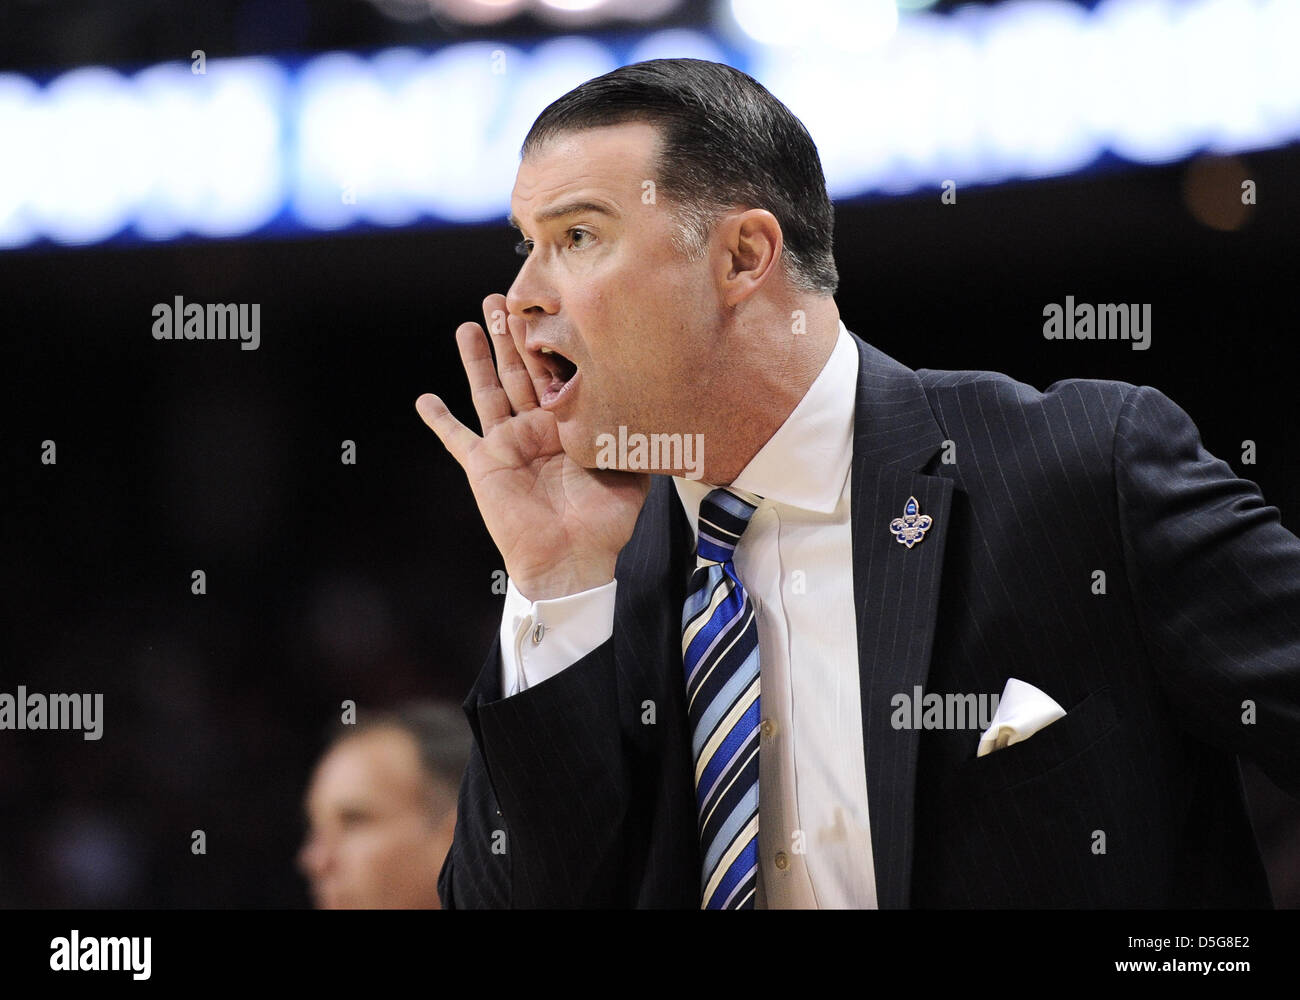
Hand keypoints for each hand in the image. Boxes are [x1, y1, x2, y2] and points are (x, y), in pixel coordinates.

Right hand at [416, 294, 650, 599]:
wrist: (573, 560)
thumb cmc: (603, 523)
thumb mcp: (630, 471)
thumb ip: (633, 434)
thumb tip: (653, 401)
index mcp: (570, 426)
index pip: (558, 374)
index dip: (551, 342)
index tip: (550, 307)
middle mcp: (537, 429)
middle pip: (520, 372)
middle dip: (511, 335)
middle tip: (502, 298)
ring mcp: (508, 444)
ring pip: (488, 391)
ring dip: (477, 360)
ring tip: (468, 325)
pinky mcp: (484, 465)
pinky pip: (457, 440)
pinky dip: (441, 422)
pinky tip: (425, 400)